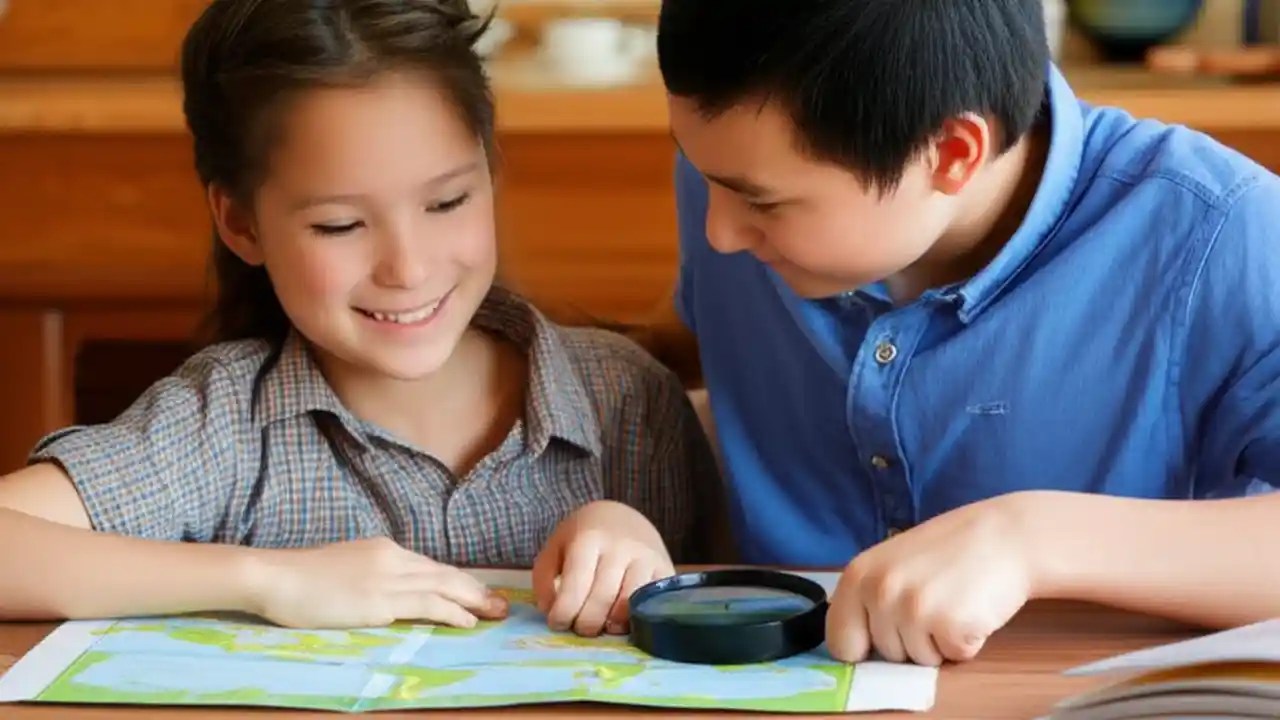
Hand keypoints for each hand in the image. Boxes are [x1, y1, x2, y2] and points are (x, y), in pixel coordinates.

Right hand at [250, 536, 508, 628]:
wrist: (275, 577)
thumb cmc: (300, 579)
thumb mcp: (346, 568)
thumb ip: (372, 576)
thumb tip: (390, 594)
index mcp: (384, 549)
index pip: (431, 566)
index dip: (459, 581)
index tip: (479, 593)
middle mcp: (392, 558)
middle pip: (445, 573)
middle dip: (476, 590)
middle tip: (502, 604)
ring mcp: (386, 578)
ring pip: (442, 587)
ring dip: (473, 602)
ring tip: (495, 614)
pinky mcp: (378, 600)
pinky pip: (425, 604)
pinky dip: (450, 611)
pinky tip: (466, 621)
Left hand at [532, 501, 674, 636]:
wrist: (623, 517)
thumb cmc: (584, 537)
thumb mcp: (556, 548)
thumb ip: (544, 579)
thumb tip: (550, 611)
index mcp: (589, 539)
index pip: (576, 585)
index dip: (564, 613)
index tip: (557, 623)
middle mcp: (620, 547)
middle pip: (602, 598)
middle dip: (586, 624)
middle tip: (579, 628)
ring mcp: (646, 558)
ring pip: (630, 603)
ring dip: (612, 625)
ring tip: (602, 626)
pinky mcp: (665, 569)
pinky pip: (652, 602)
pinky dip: (636, 618)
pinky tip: (623, 620)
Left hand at [826, 493, 1041, 665]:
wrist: (1005, 536)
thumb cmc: (949, 551)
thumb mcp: (892, 563)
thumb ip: (870, 598)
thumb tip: (853, 648)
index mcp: (857, 575)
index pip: (840, 642)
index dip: (864, 647)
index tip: (881, 639)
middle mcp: (880, 592)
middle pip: (886, 655)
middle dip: (912, 639)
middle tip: (935, 600)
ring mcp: (914, 610)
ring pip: (920, 660)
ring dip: (940, 641)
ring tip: (953, 600)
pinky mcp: (950, 626)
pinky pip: (953, 657)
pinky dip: (966, 642)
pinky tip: (972, 608)